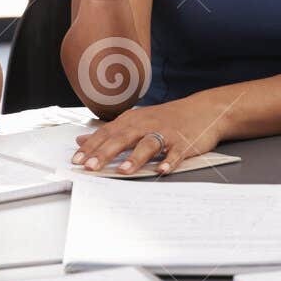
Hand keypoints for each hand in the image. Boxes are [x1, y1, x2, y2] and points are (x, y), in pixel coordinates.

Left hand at [70, 96, 226, 175]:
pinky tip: (162, 170)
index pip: (107, 133)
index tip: (76, 160)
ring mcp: (166, 133)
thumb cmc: (167, 118)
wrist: (204, 110)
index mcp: (132, 120)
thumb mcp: (136, 121)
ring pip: (148, 144)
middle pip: (123, 138)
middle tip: (91, 166)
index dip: (91, 147)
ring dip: (135, 158)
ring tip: (123, 170)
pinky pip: (176, 153)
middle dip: (106, 153)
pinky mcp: (184, 142)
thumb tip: (81, 140)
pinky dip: (169, 161)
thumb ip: (109, 132)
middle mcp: (147, 124)